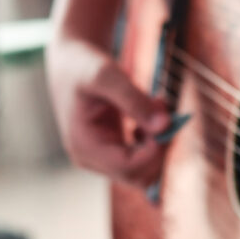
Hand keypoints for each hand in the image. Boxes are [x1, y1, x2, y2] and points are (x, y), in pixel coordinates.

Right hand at [47, 36, 172, 187]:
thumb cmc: (84, 65)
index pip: (127, 167)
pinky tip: (152, 112)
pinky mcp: (113, 152)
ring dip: (160, 143)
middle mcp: (91, 159)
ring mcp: (102, 159)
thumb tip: (166, 125)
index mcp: (84, 146)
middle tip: (163, 107)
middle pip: (138, 176)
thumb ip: (135, 100)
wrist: (71, 61)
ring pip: (145, 172)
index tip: (168, 121)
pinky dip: (157, 141)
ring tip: (157, 103)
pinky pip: (143, 161)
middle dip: (159, 147)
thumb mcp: (107, 75)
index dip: (154, 151)